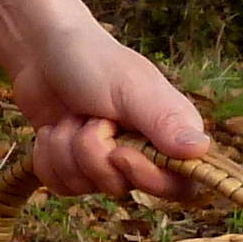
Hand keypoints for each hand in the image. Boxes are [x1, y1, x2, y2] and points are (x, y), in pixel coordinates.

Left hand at [8, 19, 210, 198]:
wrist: (42, 53)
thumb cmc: (93, 61)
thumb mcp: (131, 87)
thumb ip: (165, 120)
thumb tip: (200, 150)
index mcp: (169, 135)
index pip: (178, 188)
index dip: (148, 180)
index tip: (119, 153)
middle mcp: (141, 154)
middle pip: (120, 187)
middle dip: (91, 152)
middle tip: (89, 116)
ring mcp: (105, 164)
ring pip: (84, 188)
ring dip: (65, 149)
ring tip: (70, 116)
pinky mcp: (74, 169)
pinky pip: (60, 186)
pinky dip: (47, 157)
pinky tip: (52, 130)